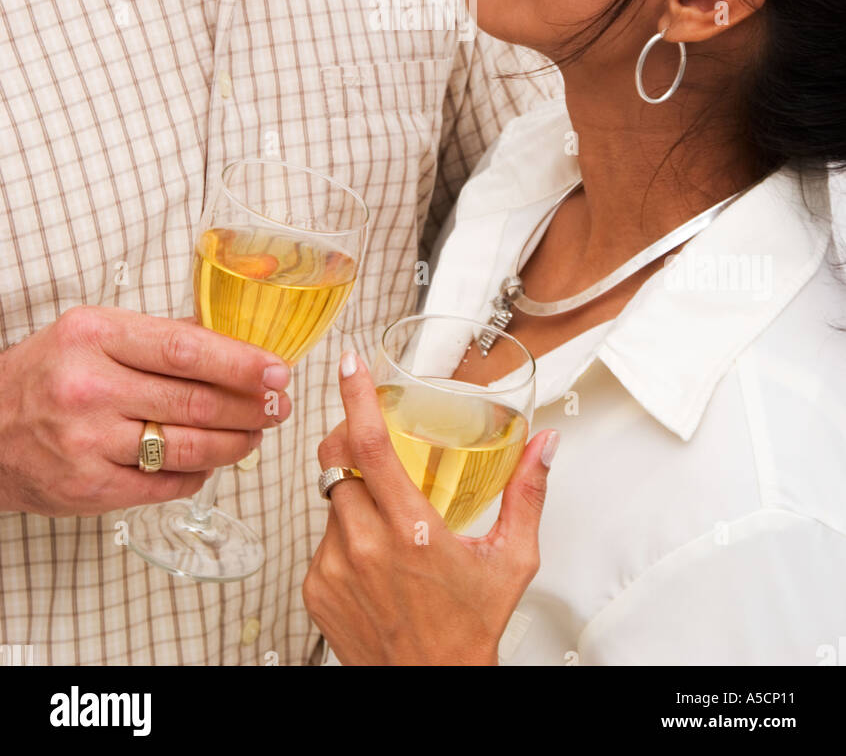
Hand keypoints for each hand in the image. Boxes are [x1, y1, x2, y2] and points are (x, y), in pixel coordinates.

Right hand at [0, 305, 291, 515]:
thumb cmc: (48, 373)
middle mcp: (89, 389)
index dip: (240, 363)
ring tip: (256, 433)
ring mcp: (87, 443)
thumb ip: (161, 335)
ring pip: (188, 447)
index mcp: (94, 336)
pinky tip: (212, 461)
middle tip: (279, 406)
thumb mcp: (94, 332)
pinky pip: (166, 484)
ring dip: (236, 443)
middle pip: (195, 402)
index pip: (186, 350)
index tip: (277, 370)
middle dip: (250, 406)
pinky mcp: (89, 489)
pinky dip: (199, 473)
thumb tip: (231, 338)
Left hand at [303, 352, 557, 665]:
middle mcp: (366, 546)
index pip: (368, 445)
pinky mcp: (315, 588)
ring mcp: (334, 568)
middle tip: (372, 440)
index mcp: (413, 531)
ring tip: (389, 521)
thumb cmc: (470, 631)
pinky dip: (344, 532)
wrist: (429, 689)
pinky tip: (373, 557)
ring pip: (331, 500)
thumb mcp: (511, 561)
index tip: (349, 364)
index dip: (355, 397)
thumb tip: (544, 447)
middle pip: (338, 463)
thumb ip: (527, 496)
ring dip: (354, 494)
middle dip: (351, 441)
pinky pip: (322, 537)